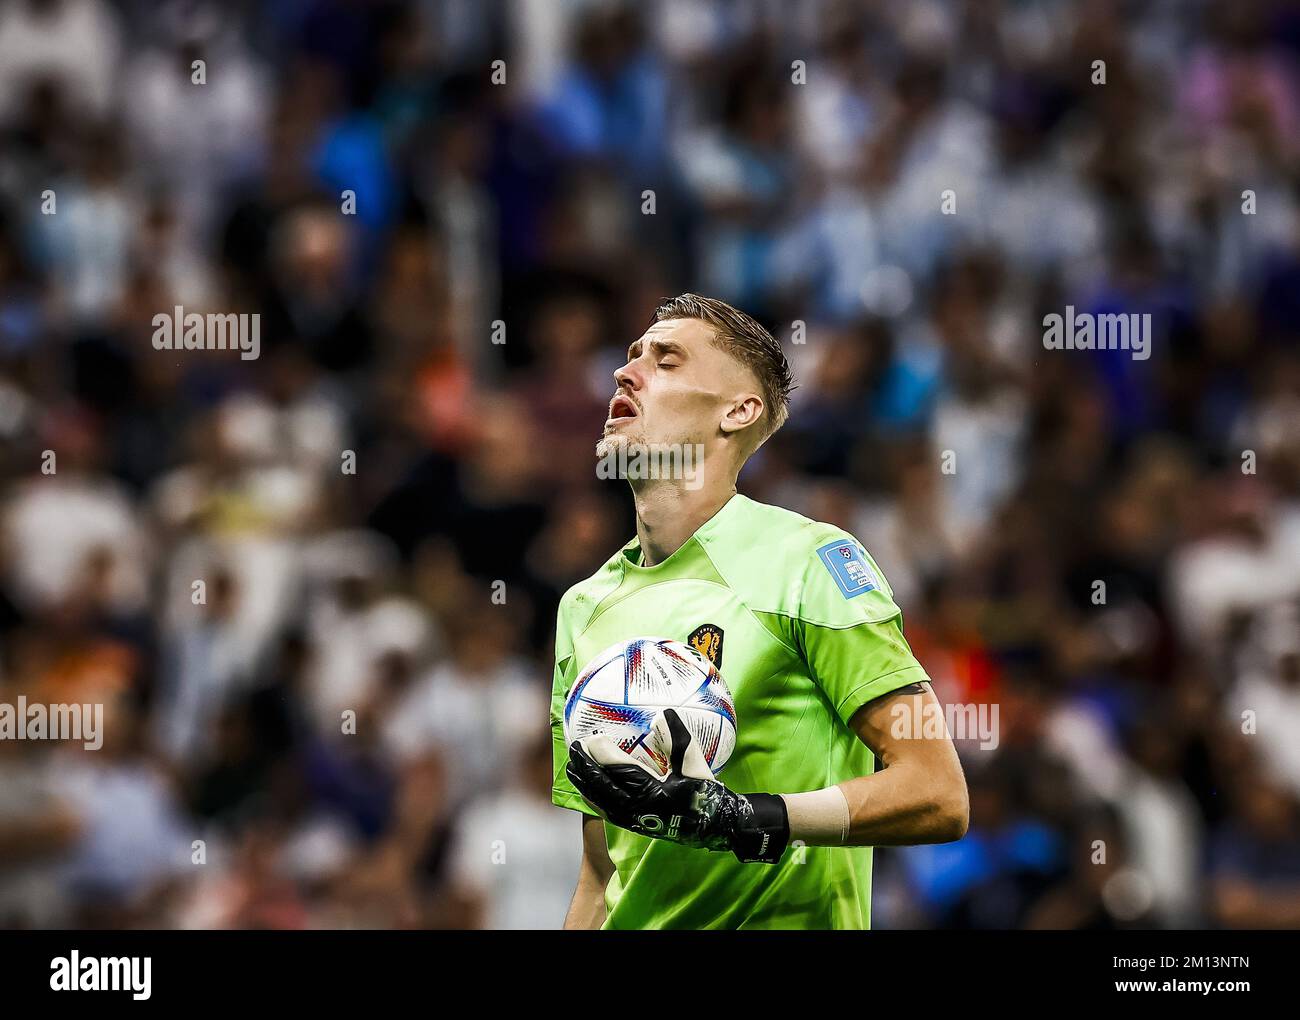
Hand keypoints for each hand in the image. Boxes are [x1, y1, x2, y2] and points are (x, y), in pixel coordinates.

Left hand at [566, 709, 788, 863]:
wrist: (713, 826)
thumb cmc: (705, 793)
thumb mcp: (695, 764)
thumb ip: (679, 738)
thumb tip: (663, 714)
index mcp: (653, 791)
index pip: (620, 769)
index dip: (602, 753)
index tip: (591, 738)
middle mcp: (639, 807)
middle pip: (603, 785)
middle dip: (586, 765)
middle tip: (575, 746)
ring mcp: (635, 819)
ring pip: (600, 800)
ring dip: (585, 781)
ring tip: (574, 765)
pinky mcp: (635, 826)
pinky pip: (606, 810)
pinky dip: (593, 797)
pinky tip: (588, 788)